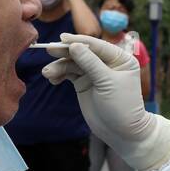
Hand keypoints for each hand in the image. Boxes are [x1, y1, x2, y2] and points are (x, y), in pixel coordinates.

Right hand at [43, 33, 169, 170]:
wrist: (122, 132)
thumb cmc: (122, 106)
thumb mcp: (107, 82)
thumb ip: (90, 63)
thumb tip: (74, 45)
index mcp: (119, 58)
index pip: (96, 45)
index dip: (79, 41)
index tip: (62, 39)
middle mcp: (106, 62)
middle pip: (82, 52)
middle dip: (65, 52)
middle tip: (49, 50)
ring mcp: (94, 72)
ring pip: (73, 63)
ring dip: (59, 66)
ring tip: (47, 74)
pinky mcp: (84, 82)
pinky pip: (69, 73)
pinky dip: (59, 74)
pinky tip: (52, 79)